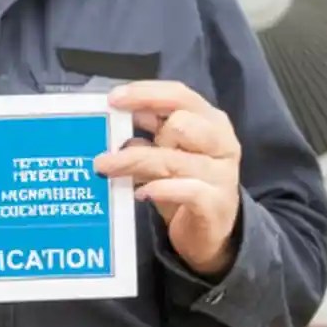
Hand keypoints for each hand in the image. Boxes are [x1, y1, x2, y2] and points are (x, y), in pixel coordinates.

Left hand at [94, 80, 241, 277]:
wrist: (211, 232)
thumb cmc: (187, 184)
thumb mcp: (168, 152)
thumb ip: (151, 131)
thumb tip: (119, 111)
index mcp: (211, 121)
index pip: (180, 96)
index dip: (146, 94)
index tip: (113, 100)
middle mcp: (222, 143)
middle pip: (180, 124)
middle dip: (146, 134)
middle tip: (117, 149)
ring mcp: (222, 174)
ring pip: (173, 160)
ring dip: (133, 162)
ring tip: (104, 167)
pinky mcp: (216, 204)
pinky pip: (186, 190)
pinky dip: (159, 190)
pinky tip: (140, 194)